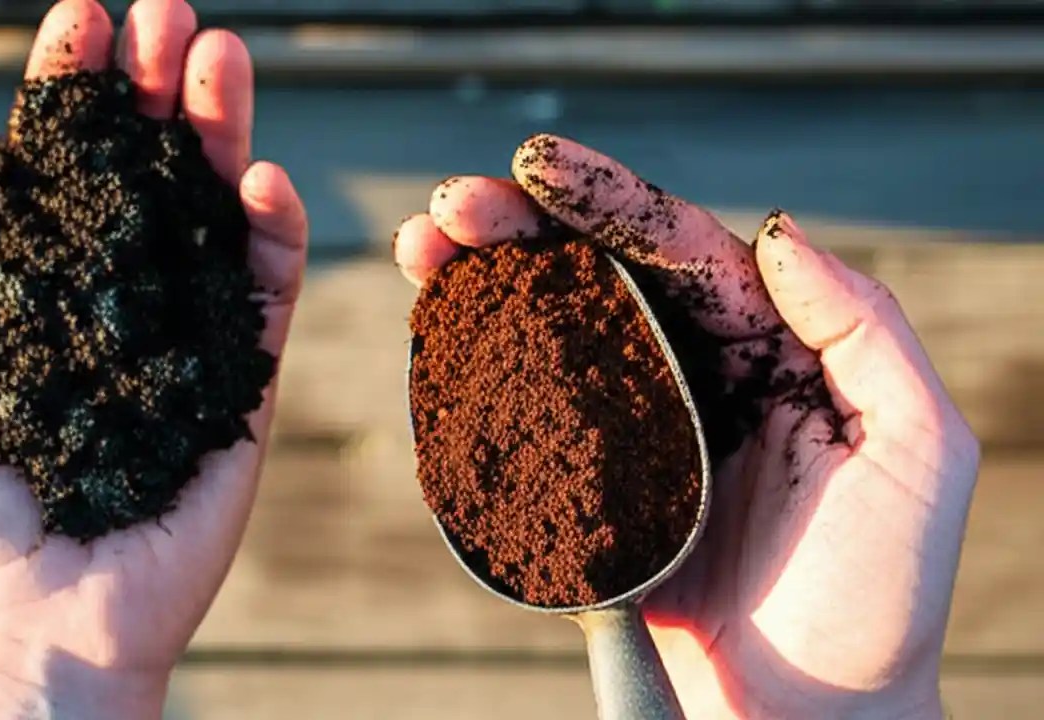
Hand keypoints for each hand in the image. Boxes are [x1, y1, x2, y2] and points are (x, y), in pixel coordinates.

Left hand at [0, 1, 306, 717]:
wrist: (26, 614)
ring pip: (216, 206)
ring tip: (218, 55)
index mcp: (39, 282)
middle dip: (158, 84)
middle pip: (149, 167)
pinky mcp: (244, 375)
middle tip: (168, 14)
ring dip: (222, 127)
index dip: (73, 88)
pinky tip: (256, 172)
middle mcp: (117, 293)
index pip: (63, 164)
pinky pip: (269, 287)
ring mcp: (186, 330)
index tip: (82, 19)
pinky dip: (273, 226)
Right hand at [395, 135, 977, 718]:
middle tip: (452, 206)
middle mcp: (694, 374)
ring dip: (482, 283)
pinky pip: (526, 415)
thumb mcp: (916, 449)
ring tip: (422, 250)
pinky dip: (476, 368)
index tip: (540, 166)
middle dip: (522, 229)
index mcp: (767, 347)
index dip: (610, 199)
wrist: (806, 716)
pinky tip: (436, 333)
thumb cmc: (878, 595)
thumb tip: (777, 234)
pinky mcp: (587, 487)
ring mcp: (633, 429)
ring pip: (549, 333)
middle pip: (597, 276)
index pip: (680, 250)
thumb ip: (865, 329)